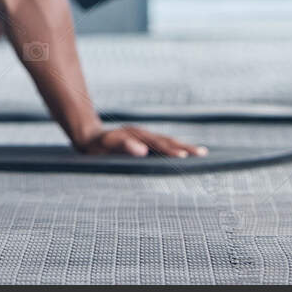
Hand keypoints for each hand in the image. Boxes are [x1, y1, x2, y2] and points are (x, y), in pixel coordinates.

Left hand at [78, 124, 207, 158]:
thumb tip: (142, 150)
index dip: (172, 150)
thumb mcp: (107, 145)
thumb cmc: (97, 144)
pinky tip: (182, 153)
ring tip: (200, 152)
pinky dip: (175, 147)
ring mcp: (144, 137)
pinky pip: (162, 144)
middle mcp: (143, 134)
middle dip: (186, 147)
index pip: (159, 144)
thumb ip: (124, 146)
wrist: (88, 135)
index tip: (185, 156)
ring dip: (183, 146)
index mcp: (138, 136)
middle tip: (204, 153)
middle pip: (168, 140)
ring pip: (167, 141)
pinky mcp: (143, 141)